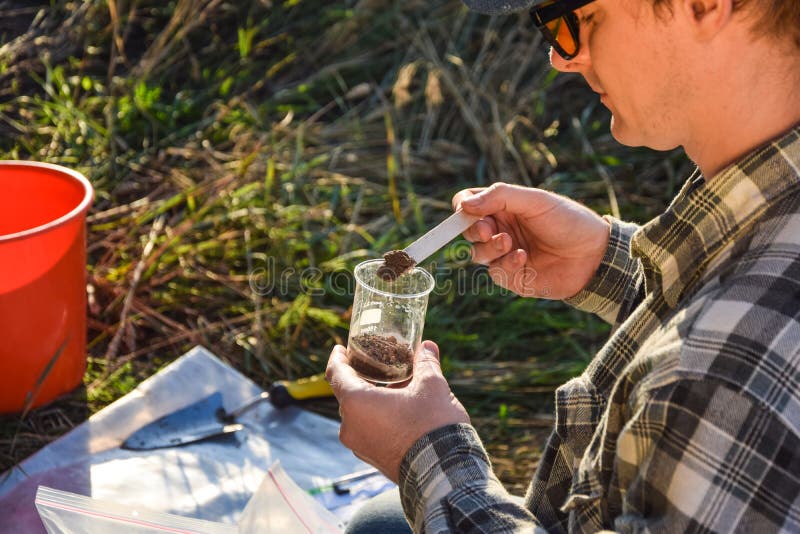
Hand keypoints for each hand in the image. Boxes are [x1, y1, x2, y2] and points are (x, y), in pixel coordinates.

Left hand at [325, 340, 469, 482]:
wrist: (443, 472)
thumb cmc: (433, 425)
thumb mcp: (432, 386)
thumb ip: (426, 363)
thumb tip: (427, 346)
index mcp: (355, 402)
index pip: (336, 373)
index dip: (337, 357)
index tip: (341, 349)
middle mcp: (349, 426)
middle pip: (348, 393)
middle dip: (362, 378)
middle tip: (377, 364)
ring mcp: (359, 446)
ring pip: (359, 414)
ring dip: (372, 400)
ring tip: (394, 388)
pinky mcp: (372, 459)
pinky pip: (367, 431)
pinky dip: (377, 418)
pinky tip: (398, 412)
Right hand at [454, 182, 610, 298]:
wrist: (594, 253)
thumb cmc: (568, 220)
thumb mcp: (535, 200)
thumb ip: (499, 197)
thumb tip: (464, 205)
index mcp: (504, 207)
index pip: (468, 205)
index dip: (462, 208)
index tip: (468, 210)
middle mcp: (501, 229)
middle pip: (468, 231)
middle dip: (475, 230)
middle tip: (489, 229)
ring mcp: (505, 254)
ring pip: (477, 254)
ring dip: (489, 248)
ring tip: (509, 243)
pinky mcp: (513, 277)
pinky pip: (495, 272)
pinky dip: (505, 264)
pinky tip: (523, 258)